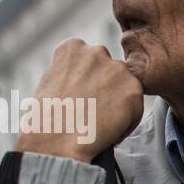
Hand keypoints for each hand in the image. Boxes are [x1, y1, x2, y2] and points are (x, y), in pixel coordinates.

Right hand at [15, 38, 143, 162]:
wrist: (56, 136)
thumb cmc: (48, 116)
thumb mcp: (51, 80)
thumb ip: (72, 72)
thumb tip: (85, 81)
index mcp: (74, 47)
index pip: (91, 61)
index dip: (88, 83)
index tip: (82, 99)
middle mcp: (97, 52)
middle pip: (111, 71)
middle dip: (106, 89)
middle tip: (94, 112)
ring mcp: (117, 69)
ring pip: (126, 87)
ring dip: (119, 103)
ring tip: (101, 122)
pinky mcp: (133, 89)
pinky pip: (136, 107)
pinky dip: (127, 121)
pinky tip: (109, 130)